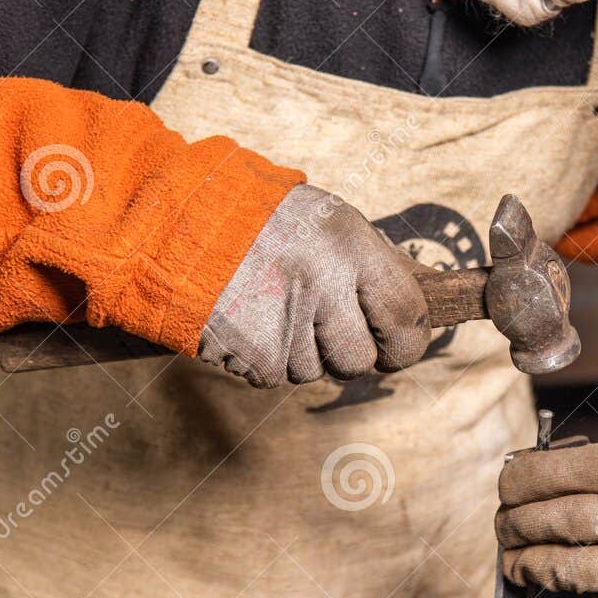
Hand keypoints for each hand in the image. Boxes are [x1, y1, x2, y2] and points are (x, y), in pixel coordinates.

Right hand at [197, 185, 429, 386]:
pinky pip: (277, 377)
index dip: (406, 342)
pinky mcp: (251, 350)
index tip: (396, 346)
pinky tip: (252, 322)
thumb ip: (375, 266)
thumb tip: (421, 313)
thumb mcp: (329, 222)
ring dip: (301, 354)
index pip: (406, 316)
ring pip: (316, 373)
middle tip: (329, 331)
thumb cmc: (265, 221)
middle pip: (361, 360)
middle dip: (350, 355)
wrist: (176, 220)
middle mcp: (321, 280)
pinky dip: (267, 360)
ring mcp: (284, 318)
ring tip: (276, 309)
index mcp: (349, 244)